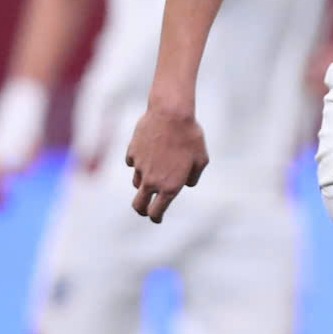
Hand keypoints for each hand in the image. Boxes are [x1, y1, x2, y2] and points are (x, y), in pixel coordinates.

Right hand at [125, 107, 206, 222]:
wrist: (171, 114)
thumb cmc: (190, 137)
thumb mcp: (201, 160)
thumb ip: (192, 177)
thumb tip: (185, 184)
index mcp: (169, 187)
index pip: (156, 212)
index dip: (156, 218)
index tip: (157, 219)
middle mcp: (152, 181)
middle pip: (138, 205)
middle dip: (142, 210)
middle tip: (146, 210)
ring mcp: (139, 167)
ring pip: (137, 183)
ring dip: (143, 184)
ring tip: (154, 176)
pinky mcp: (132, 153)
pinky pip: (133, 164)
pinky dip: (139, 163)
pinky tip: (148, 155)